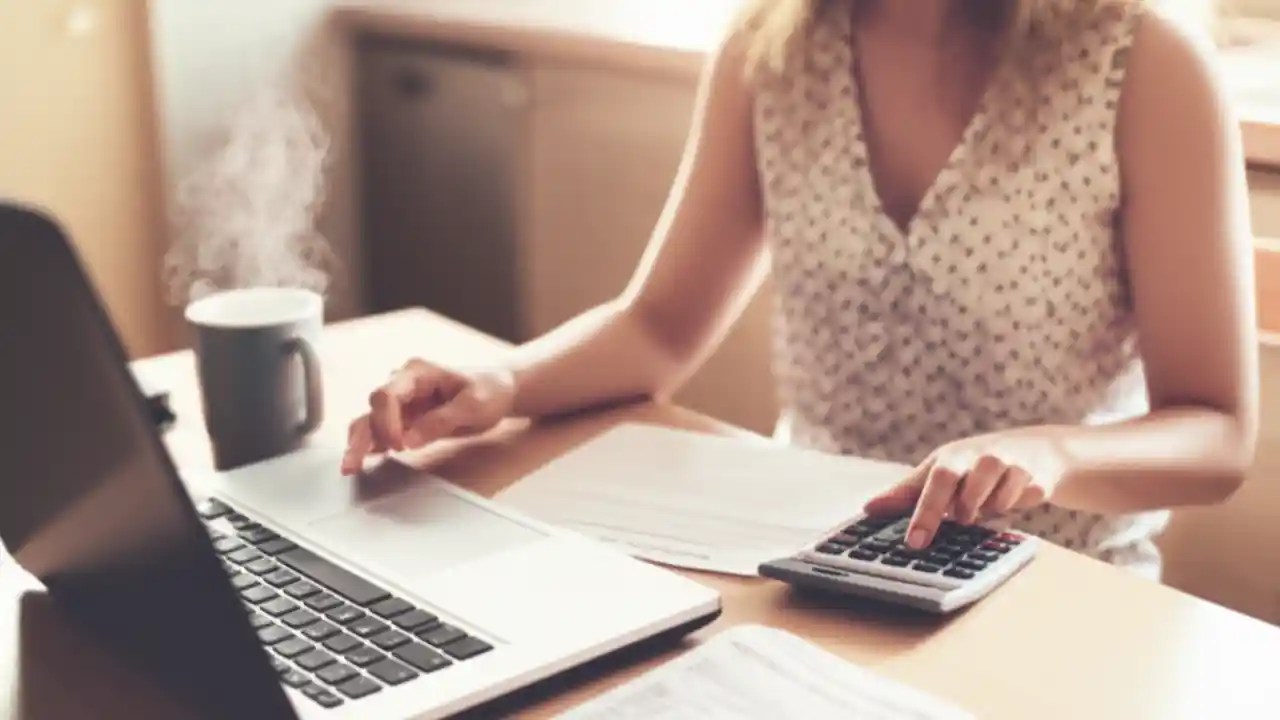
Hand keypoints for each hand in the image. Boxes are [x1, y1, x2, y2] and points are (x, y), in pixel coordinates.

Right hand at [340, 359, 515, 474]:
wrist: (499, 390)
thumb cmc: (489, 391)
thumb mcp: (474, 405)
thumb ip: (441, 421)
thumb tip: (408, 440)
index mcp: (418, 372)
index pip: (387, 395)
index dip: (387, 422)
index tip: (400, 446)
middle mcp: (403, 384)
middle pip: (372, 409)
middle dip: (362, 437)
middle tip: (354, 465)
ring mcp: (402, 402)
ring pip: (370, 421)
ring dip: (358, 443)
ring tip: (349, 468)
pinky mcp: (404, 418)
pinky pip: (380, 431)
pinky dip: (369, 445)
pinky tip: (361, 461)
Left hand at [863, 428, 1066, 548]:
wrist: (1035, 450)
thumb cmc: (974, 466)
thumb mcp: (940, 473)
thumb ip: (907, 493)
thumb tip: (868, 508)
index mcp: (952, 458)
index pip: (934, 483)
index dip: (924, 514)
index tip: (914, 543)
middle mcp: (980, 457)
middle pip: (968, 491)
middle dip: (963, 512)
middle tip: (963, 521)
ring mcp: (1012, 465)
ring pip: (997, 503)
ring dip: (990, 511)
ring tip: (987, 505)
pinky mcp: (1038, 477)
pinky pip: (1023, 505)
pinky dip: (1017, 507)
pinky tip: (1015, 496)